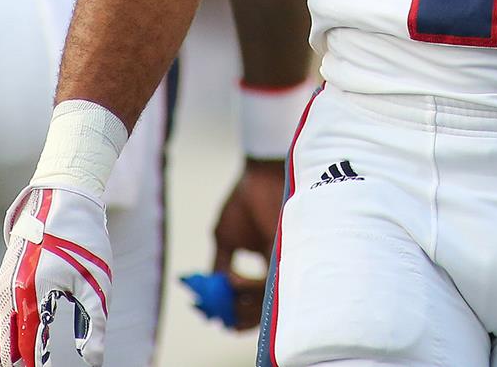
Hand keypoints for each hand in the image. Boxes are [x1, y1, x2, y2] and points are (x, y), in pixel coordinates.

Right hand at [0, 185, 112, 366]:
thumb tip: (94, 359)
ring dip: (14, 360)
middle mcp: (13, 295)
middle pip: (15, 351)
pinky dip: (2, 346)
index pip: (39, 348)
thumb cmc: (82, 240)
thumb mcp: (96, 280)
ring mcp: (3, 292)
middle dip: (31, 364)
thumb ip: (93, 322)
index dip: (52, 364)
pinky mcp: (1, 288)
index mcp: (37, 293)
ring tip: (33, 365)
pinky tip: (17, 355)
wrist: (59, 202)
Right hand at [209, 158, 281, 327]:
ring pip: (265, 300)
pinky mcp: (284, 254)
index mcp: (269, 263)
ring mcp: (284, 261)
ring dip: (238, 302)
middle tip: (220, 319)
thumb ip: (220, 265)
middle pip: (264, 306)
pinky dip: (245, 287)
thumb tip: (211, 293)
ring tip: (224, 292)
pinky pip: (267, 284)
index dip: (242, 314)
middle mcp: (281, 265)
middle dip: (239, 316)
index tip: (222, 321)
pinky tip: (232, 279)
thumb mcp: (226, 237)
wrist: (260, 175)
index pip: (259, 300)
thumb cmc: (245, 201)